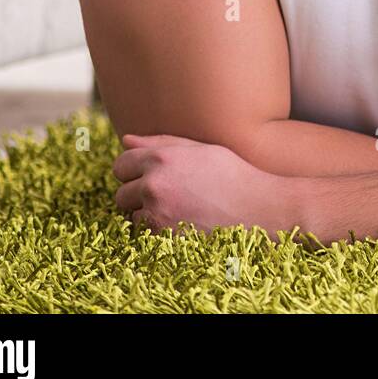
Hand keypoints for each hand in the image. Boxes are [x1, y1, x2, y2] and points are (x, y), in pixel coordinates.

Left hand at [113, 133, 295, 240]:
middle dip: (137, 194)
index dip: (133, 170)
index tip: (149, 174)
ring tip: (177, 208)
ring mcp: (157, 214)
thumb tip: (126, 140)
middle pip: (121, 193)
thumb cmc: (230, 174)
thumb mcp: (199, 150)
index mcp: (162, 158)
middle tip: (167, 193)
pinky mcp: (162, 238)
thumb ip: (160, 143)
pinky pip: (144, 234)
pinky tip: (181, 222)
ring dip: (146, 214)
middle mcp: (154, 185)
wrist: (256, 208)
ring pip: (131, 216)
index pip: (121, 164)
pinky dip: (157, 230)